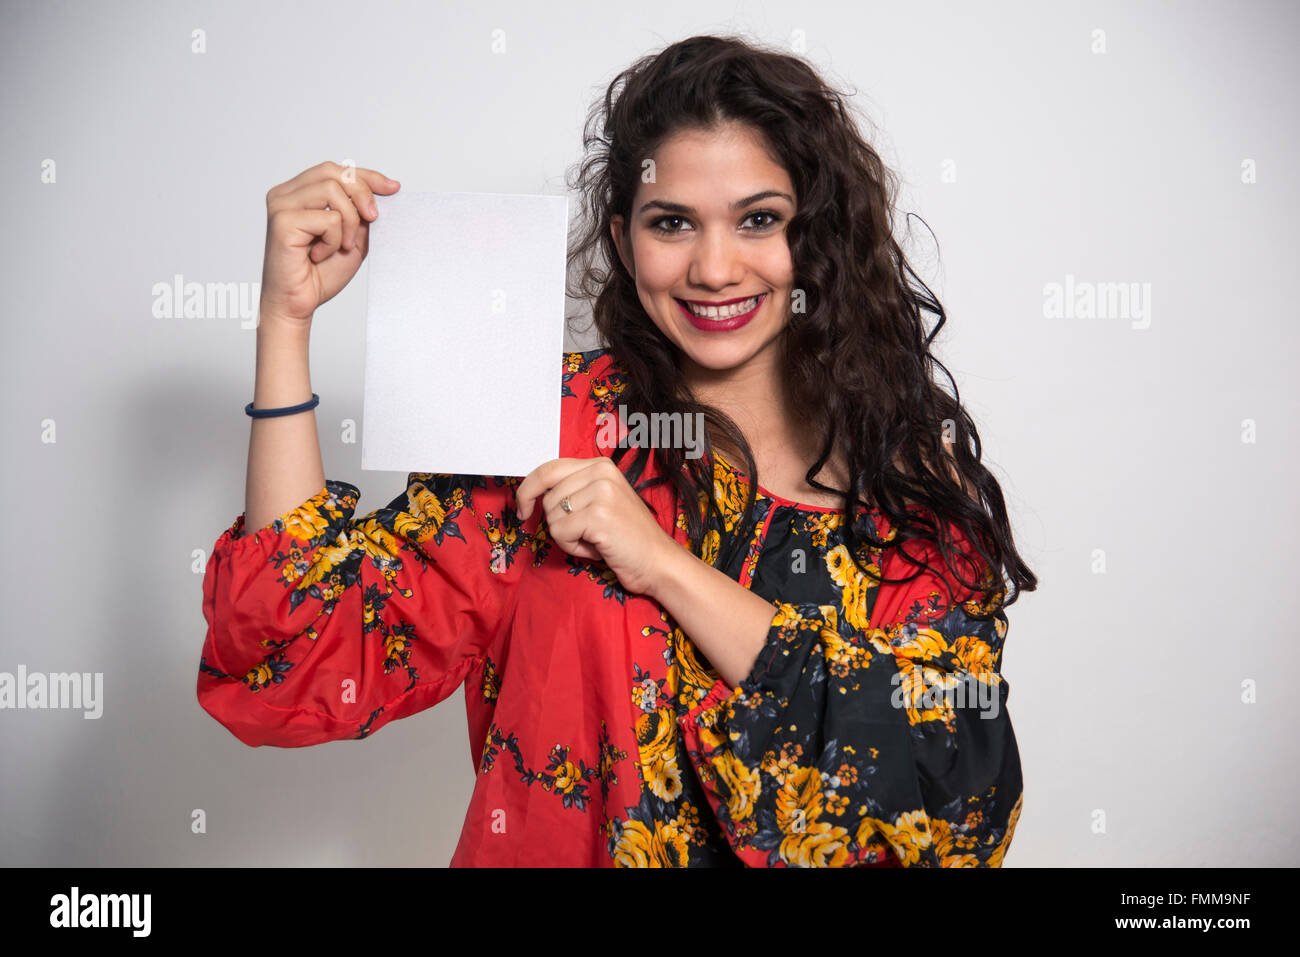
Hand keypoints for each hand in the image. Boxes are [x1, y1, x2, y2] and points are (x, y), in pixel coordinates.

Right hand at [260, 161, 401, 326]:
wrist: (298, 304)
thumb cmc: (319, 274)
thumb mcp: (352, 237)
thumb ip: (360, 213)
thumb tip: (383, 190)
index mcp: (298, 193)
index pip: (335, 170)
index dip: (367, 176)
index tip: (393, 187)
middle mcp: (285, 194)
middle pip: (333, 172)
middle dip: (362, 193)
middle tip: (374, 219)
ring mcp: (281, 205)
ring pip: (332, 190)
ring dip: (348, 221)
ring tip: (342, 246)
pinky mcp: (283, 221)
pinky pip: (328, 218)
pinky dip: (334, 240)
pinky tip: (320, 255)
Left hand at [515, 456, 681, 597]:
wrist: (658, 562)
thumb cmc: (626, 538)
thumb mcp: (600, 501)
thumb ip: (573, 491)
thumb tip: (532, 494)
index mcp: (600, 465)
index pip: (548, 469)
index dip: (528, 490)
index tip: (522, 509)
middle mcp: (601, 472)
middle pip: (547, 497)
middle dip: (557, 522)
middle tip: (583, 534)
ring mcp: (601, 492)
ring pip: (551, 517)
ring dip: (567, 537)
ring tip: (594, 540)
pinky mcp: (598, 516)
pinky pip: (560, 533)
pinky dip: (573, 547)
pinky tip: (596, 547)